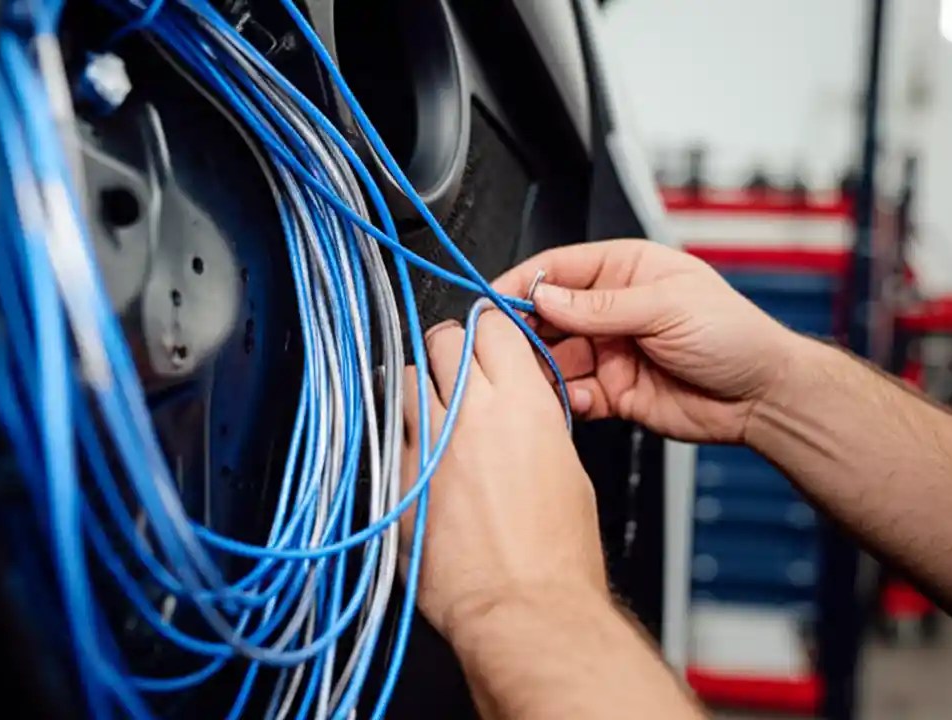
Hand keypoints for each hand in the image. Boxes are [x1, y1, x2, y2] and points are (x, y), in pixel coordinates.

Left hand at [400, 310, 607, 642]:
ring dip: (415, 390)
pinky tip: (413, 462)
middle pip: (442, 340)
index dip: (490, 329)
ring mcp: (426, 444)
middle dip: (448, 350)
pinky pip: (386, 437)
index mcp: (521, 404)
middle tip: (454, 372)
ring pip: (401, 380)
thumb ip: (532, 420)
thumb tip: (515, 403)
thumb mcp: (566, 465)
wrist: (524, 608)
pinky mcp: (396, 479)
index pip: (492, 326)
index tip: (486, 340)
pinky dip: (398, 441)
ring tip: (427, 415)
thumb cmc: (556, 553)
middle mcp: (468, 414)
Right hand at [495, 239, 803, 443]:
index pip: (558, 269)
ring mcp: (611, 351)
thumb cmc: (735, 335)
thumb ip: (599, 306)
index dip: (523, 283)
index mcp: (625, 271)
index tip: (493, 300)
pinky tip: (577, 400)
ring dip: (543, 370)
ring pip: (555, 358)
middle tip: (504, 347)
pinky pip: (575, 394)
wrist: (763, 397)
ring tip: (536, 380)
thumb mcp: (666, 307)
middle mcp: (612, 309)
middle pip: (548, 316)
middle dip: (525, 331)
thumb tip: (544, 295)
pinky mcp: (614, 391)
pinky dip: (568, 400)